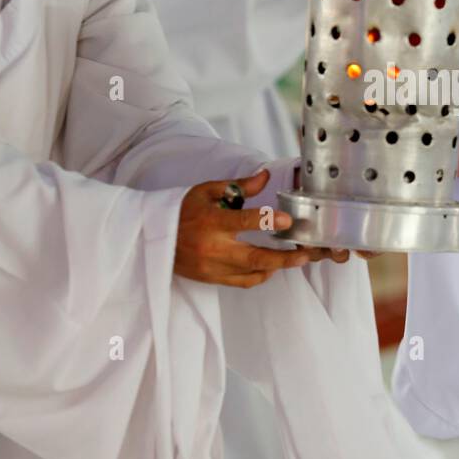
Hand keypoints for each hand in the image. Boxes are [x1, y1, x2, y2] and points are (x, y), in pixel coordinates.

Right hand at [174, 169, 349, 287]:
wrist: (154, 237)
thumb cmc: (182, 210)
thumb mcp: (207, 191)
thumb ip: (238, 187)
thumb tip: (265, 176)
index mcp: (211, 221)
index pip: (242, 222)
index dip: (266, 221)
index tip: (287, 220)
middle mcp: (213, 247)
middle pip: (254, 257)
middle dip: (283, 257)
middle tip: (305, 254)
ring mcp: (212, 267)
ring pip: (251, 273)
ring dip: (276, 267)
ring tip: (296, 260)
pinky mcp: (211, 278)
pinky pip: (242, 282)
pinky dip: (259, 276)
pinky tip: (271, 268)